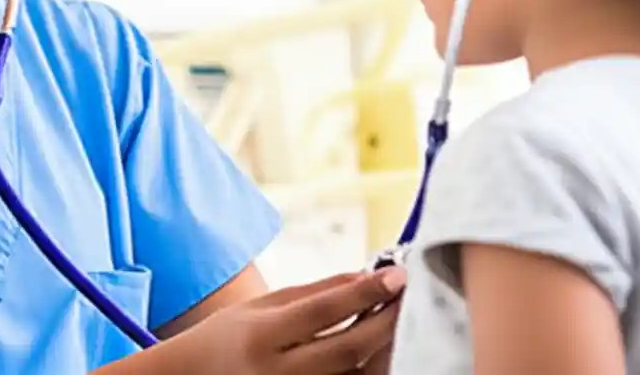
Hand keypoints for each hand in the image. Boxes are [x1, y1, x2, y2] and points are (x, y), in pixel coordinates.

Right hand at [185, 268, 405, 374]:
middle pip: (350, 348)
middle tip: (409, 297)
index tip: (396, 274)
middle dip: (387, 320)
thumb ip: (314, 292)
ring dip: (388, 348)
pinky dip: (372, 369)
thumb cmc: (230, 338)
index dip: (364, 292)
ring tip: (399, 321)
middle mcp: (280, 372)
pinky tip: (382, 349)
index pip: (324, 311)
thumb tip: (365, 277)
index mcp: (263, 336)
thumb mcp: (263, 306)